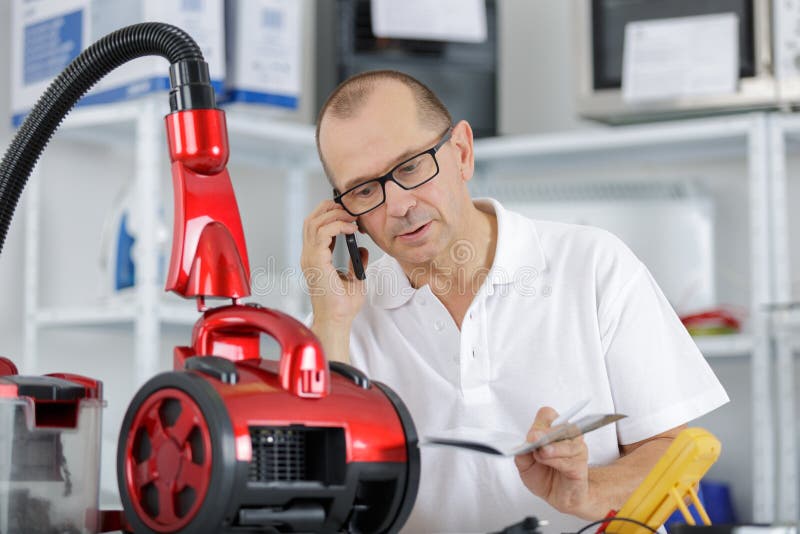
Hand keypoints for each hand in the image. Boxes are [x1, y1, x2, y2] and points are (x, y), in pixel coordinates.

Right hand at [301, 200, 368, 327]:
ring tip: (351, 218)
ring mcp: (310, 258)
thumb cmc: (342, 306)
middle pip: (311, 219)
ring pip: (314, 222)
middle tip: (349, 210)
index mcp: (314, 259)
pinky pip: (322, 233)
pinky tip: (350, 229)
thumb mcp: (354, 278)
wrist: (337, 320)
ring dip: (334, 215)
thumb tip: (361, 248)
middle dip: (329, 209)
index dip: (330, 216)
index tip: (350, 217)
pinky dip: (337, 226)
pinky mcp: (315, 261)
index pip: (315, 227)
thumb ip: (355, 261)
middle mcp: (309, 256)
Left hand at [514, 407, 592, 517]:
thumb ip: (522, 454)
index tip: (530, 435)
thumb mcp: (525, 465)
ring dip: (552, 448)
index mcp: (551, 431)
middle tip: (533, 438)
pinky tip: (549, 462)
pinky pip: (570, 461)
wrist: (559, 496)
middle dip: (545, 432)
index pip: (548, 416)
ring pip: (567, 443)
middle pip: (559, 427)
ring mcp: (576, 450)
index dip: (539, 423)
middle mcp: (567, 437)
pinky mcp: (580, 467)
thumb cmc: (544, 476)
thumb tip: (522, 445)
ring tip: (541, 452)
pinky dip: (557, 461)